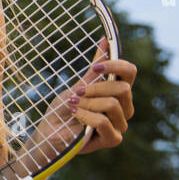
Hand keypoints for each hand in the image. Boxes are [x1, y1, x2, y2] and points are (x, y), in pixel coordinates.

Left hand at [71, 38, 136, 153]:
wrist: (48, 133)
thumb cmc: (63, 109)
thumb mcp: (79, 85)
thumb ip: (95, 69)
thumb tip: (105, 40)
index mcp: (118, 93)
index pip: (130, 72)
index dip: (115, 65)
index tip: (95, 66)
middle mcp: (124, 108)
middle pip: (123, 88)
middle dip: (96, 88)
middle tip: (76, 92)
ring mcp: (120, 125)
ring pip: (112, 104)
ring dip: (88, 103)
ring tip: (73, 105)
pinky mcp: (113, 139)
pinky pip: (103, 121)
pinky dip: (85, 116)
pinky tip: (75, 115)